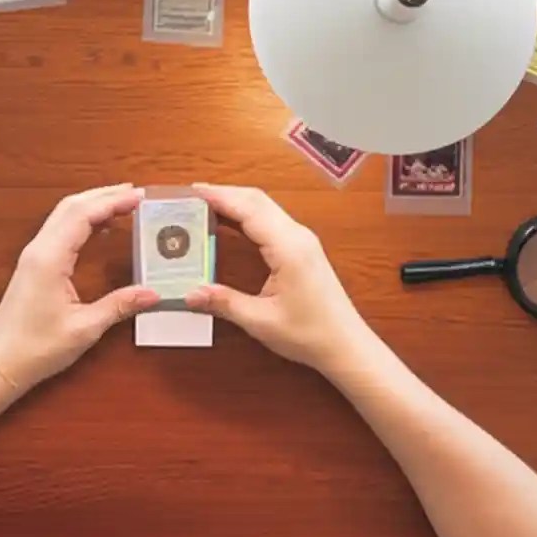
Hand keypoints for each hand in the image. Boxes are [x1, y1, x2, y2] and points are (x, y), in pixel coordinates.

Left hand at [0, 184, 159, 388]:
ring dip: (93, 205)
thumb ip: (119, 306)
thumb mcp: (85, 328)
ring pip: (63, 215)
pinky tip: (101, 228)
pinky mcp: (33, 265)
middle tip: (137, 194)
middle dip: (104, 195)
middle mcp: (39, 249)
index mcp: (50, 258)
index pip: (83, 215)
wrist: (0, 363)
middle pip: (72, 206)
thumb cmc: (37, 348)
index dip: (113, 201)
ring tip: (123, 204)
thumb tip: (153, 294)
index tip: (140, 197)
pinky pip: (59, 230)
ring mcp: (33, 255)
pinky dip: (82, 221)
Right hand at [184, 184, 372, 371]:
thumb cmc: (310, 334)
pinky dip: (247, 214)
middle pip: (256, 200)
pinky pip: (271, 220)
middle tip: (191, 195)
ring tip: (205, 204)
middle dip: (224, 193)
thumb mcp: (261, 321)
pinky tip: (231, 222)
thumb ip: (224, 303)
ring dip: (236, 202)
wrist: (346, 345)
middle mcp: (297, 236)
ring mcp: (303, 240)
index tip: (192, 191)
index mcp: (288, 248)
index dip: (219, 197)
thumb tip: (190, 294)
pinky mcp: (303, 248)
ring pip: (265, 207)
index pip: (248, 209)